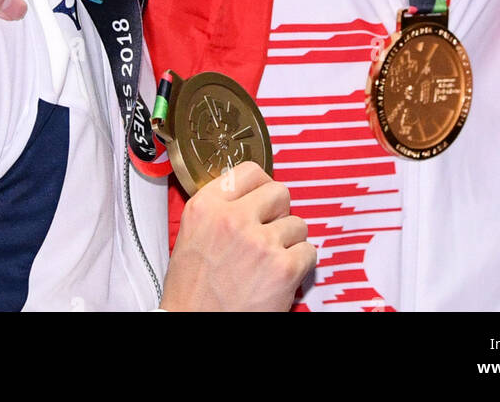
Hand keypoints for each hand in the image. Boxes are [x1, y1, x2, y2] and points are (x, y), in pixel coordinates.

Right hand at [159, 161, 315, 311]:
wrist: (195, 327)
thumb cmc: (191, 293)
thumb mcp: (190, 235)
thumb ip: (217, 209)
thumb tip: (247, 195)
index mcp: (206, 207)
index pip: (249, 172)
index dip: (261, 187)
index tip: (263, 200)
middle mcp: (232, 219)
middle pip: (279, 192)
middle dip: (279, 214)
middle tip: (269, 234)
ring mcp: (260, 242)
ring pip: (298, 223)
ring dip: (289, 242)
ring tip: (271, 262)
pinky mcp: (283, 268)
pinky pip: (309, 252)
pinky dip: (301, 265)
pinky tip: (282, 277)